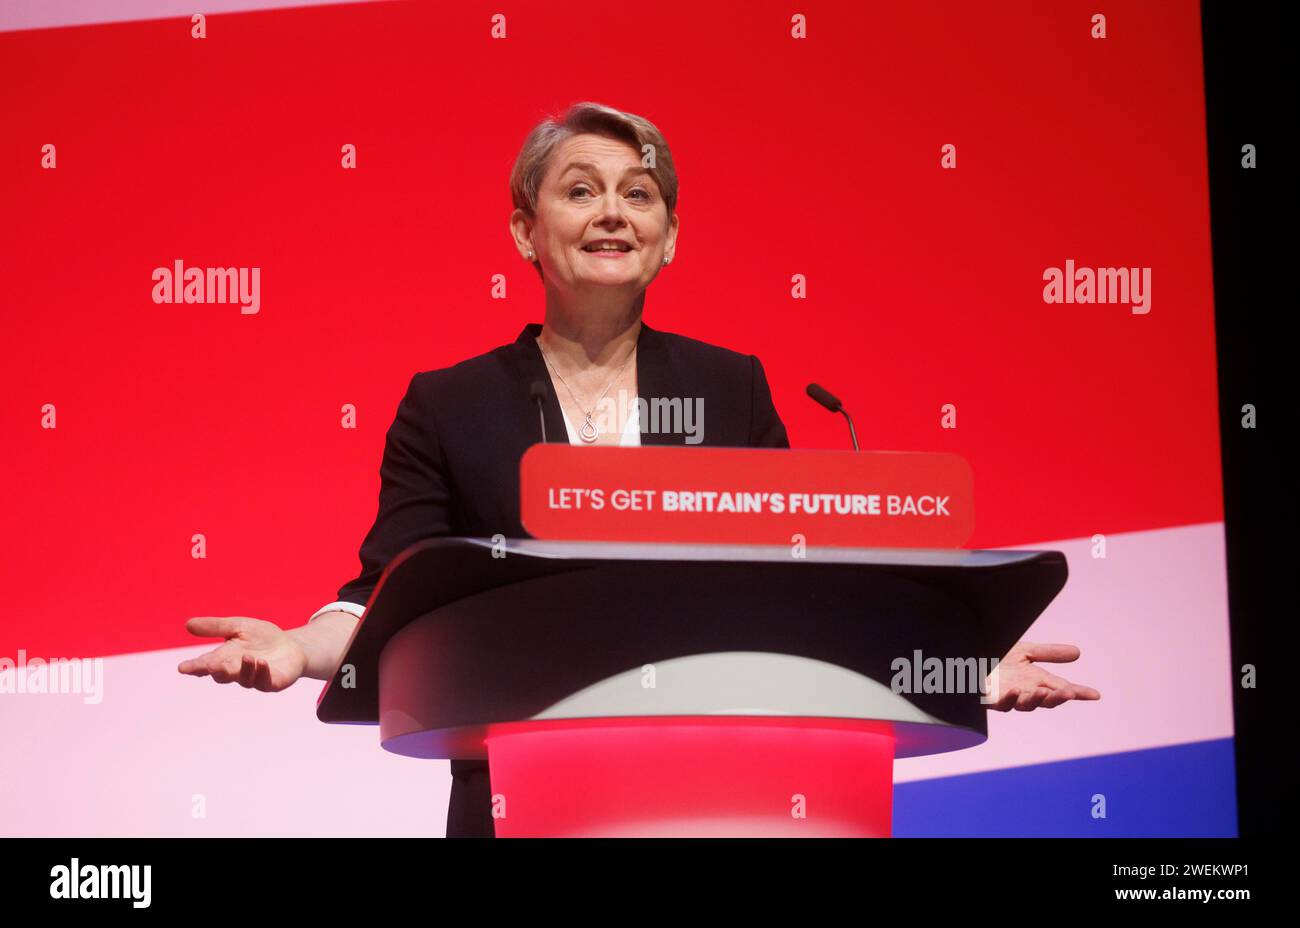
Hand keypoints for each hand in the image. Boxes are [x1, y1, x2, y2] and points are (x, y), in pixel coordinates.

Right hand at [178, 616, 307, 691]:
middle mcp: (236, 671)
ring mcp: (253, 679)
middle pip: (221, 675)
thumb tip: (188, 624)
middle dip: (215, 671)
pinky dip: (262, 673)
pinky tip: (262, 662)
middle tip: (210, 667)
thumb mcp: (238, 626)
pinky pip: (264, 682)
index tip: (183, 668)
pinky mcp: (271, 683)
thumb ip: (216, 627)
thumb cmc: (261, 637)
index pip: (206, 664)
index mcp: (224, 658)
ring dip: (244, 669)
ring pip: (244, 678)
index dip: (195, 667)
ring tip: (248, 656)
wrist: (290, 645)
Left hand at [984, 641, 1099, 710]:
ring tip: (1043, 692)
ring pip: (1026, 705)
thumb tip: (1078, 652)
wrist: (967, 658)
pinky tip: (1016, 692)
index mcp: (1035, 681)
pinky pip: (1002, 703)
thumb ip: (1049, 653)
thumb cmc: (995, 658)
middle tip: (1070, 693)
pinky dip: (1010, 699)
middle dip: (1058, 698)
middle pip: (1046, 700)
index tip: (1095, 695)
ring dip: (1036, 699)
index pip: (1061, 688)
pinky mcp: (990, 699)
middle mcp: (1025, 692)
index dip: (1078, 693)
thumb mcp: (1025, 651)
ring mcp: (1008, 697)